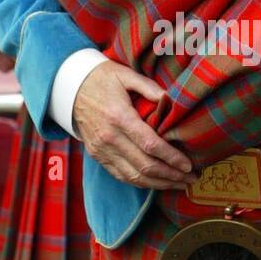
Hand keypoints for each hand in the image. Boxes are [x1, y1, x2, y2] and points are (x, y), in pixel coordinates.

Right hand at [74, 60, 195, 189]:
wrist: (69, 88)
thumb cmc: (101, 79)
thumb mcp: (125, 75)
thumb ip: (150, 87)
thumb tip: (171, 101)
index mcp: (119, 117)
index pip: (150, 145)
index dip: (171, 158)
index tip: (188, 165)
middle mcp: (109, 138)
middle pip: (145, 166)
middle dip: (171, 176)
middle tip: (191, 178)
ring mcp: (102, 150)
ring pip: (134, 176)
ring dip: (159, 184)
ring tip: (179, 184)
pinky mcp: (98, 156)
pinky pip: (122, 176)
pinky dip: (142, 183)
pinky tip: (158, 183)